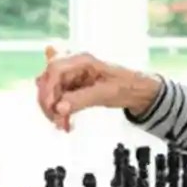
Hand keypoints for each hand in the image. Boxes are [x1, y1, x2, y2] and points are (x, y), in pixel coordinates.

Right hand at [35, 46, 160, 131]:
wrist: (139, 93)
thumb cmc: (127, 86)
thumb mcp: (105, 93)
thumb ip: (81, 99)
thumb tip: (59, 108)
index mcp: (82, 60)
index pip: (54, 69)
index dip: (48, 87)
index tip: (51, 107)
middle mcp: (74, 67)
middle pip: (48, 81)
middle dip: (49, 102)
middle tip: (56, 120)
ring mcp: (73, 78)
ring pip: (52, 93)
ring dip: (53, 110)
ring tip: (63, 125)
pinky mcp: (74, 90)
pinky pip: (60, 101)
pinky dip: (60, 113)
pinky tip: (66, 124)